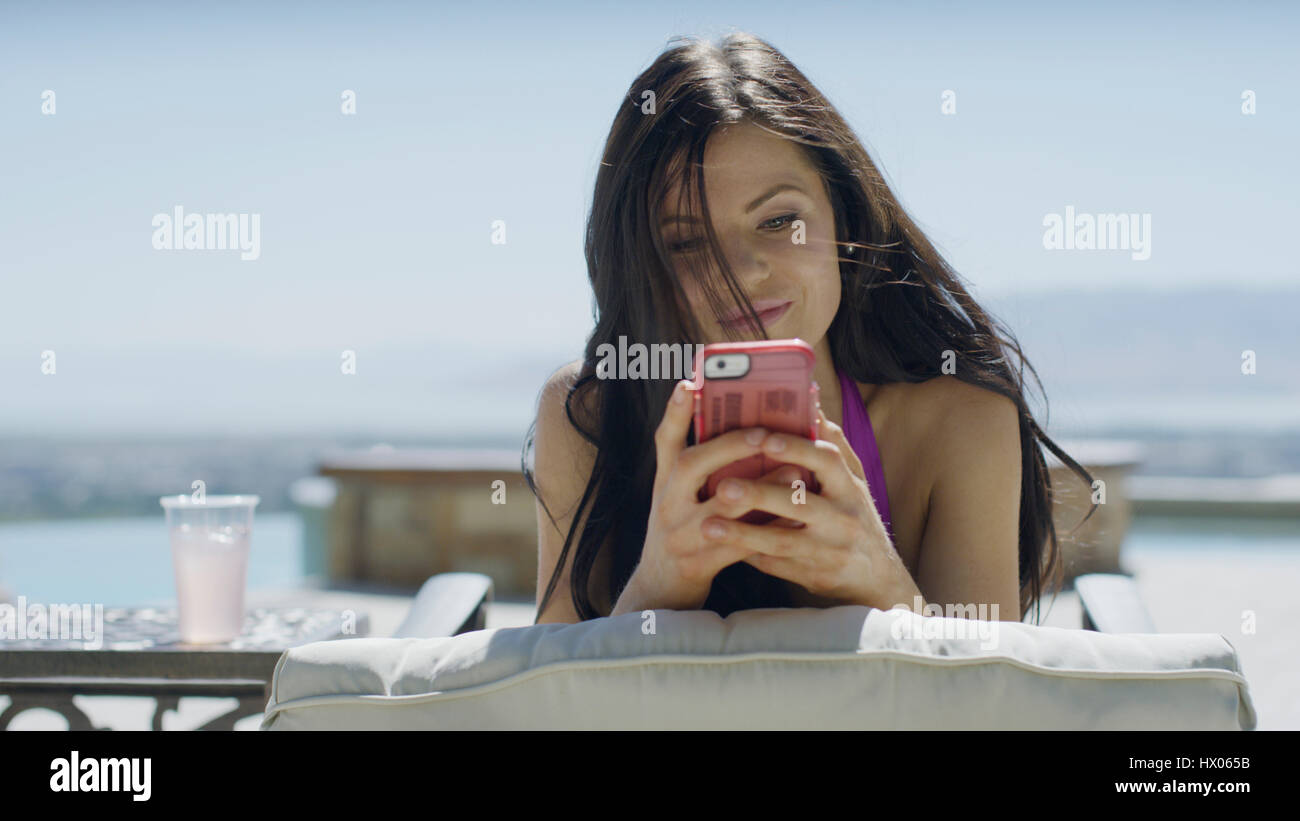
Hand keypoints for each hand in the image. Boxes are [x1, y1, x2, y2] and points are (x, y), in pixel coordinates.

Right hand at [615, 379, 785, 612]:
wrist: (661, 594)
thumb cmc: (680, 533)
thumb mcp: (677, 497)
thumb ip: (699, 467)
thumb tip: (740, 429)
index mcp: (663, 483)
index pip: (664, 441)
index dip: (675, 413)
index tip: (690, 383)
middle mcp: (666, 504)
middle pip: (691, 466)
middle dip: (730, 446)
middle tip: (764, 431)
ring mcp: (681, 535)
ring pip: (723, 505)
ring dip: (760, 486)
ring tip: (793, 470)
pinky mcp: (699, 563)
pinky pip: (740, 543)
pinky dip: (768, 529)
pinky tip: (794, 517)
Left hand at [699, 406, 917, 608]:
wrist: (876, 578)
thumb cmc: (854, 516)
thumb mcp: (853, 481)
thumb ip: (832, 444)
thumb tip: (811, 401)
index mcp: (850, 487)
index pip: (827, 461)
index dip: (797, 448)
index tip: (766, 438)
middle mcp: (842, 518)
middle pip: (799, 504)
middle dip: (760, 495)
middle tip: (722, 487)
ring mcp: (828, 551)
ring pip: (782, 541)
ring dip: (743, 533)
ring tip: (707, 526)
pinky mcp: (814, 576)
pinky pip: (777, 566)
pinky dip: (749, 555)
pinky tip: (721, 547)